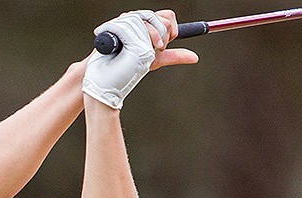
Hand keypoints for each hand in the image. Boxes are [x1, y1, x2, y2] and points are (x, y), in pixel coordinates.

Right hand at [82, 10, 197, 108]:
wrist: (107, 77)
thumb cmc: (127, 68)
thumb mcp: (154, 60)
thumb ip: (174, 56)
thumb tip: (194, 58)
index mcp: (148, 25)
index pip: (168, 16)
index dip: (170, 30)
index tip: (163, 46)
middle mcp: (138, 20)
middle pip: (162, 17)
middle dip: (161, 37)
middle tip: (150, 50)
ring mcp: (126, 21)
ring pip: (148, 20)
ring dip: (147, 39)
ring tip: (136, 50)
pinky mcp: (115, 26)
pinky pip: (132, 24)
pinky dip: (134, 38)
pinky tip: (126, 47)